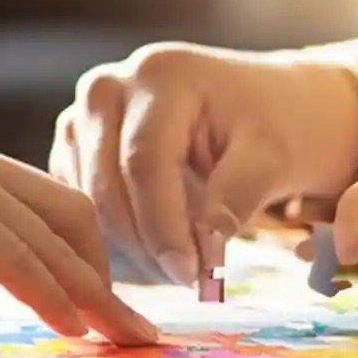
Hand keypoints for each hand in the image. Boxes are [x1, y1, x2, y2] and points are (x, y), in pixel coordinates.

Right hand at [50, 42, 357, 283]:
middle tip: (190, 283)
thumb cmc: (279, 126)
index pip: (144, 163)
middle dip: (147, 246)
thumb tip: (202, 253)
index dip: (163, 228)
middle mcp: (109, 87)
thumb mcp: (273, 157)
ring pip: (89, 203)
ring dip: (130, 249)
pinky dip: (116, 239)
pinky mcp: (78, 147)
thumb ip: (235, 196)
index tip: (191, 276)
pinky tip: (158, 255)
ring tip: (182, 268)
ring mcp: (86, 116)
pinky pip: (82, 206)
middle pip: (107, 186)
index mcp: (160, 75)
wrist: (273, 107)